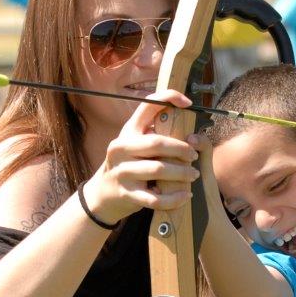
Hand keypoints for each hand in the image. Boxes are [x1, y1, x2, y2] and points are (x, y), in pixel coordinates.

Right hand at [84, 90, 199, 222]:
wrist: (102, 193)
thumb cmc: (127, 164)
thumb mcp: (133, 143)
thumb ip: (153, 132)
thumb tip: (186, 123)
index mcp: (127, 131)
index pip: (148, 105)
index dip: (169, 98)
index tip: (187, 103)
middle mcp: (121, 148)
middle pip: (157, 143)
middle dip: (181, 149)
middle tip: (193, 156)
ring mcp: (122, 172)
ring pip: (158, 170)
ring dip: (181, 173)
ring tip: (193, 175)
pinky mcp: (127, 194)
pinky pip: (155, 198)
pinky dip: (174, 198)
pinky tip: (186, 195)